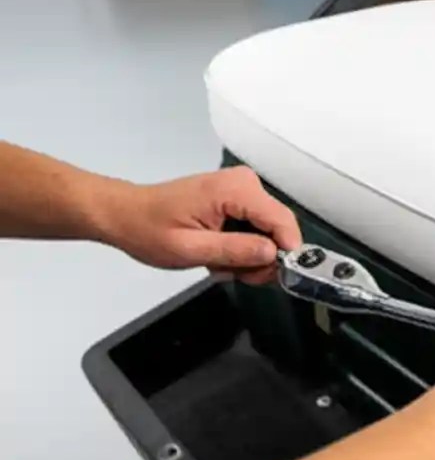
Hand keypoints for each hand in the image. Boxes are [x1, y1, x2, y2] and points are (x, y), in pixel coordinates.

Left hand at [100, 166, 301, 283]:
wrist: (125, 214)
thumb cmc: (149, 230)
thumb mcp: (190, 249)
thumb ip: (235, 250)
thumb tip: (273, 254)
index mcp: (235, 190)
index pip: (282, 221)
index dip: (285, 253)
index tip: (267, 277)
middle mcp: (245, 183)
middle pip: (278, 228)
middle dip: (261, 258)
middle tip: (231, 273)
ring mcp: (243, 189)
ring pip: (269, 232)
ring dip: (248, 255)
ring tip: (218, 263)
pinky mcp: (238, 197)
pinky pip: (257, 228)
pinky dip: (242, 246)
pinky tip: (219, 253)